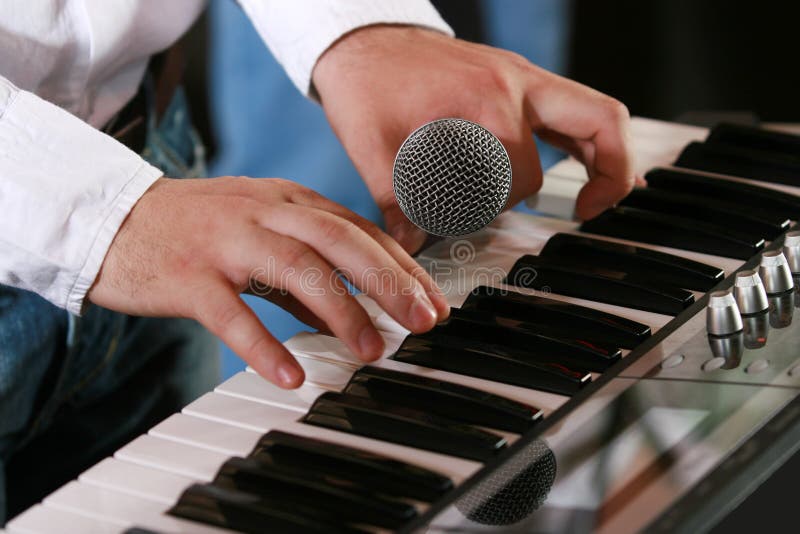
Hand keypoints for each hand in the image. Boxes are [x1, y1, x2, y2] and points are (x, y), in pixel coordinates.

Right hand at [88, 177, 448, 387]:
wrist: (113, 218)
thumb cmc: (196, 230)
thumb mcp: (259, 233)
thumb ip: (304, 268)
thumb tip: (350, 308)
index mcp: (286, 202)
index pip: (357, 230)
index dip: (400, 266)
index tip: (432, 302)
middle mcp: (263, 214)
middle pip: (338, 241)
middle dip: (388, 281)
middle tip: (424, 321)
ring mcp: (226, 242)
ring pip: (295, 268)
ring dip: (341, 310)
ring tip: (371, 350)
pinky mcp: (189, 276)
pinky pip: (231, 314)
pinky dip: (264, 345)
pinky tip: (291, 375)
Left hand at [313, 25, 634, 252]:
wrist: (364, 40)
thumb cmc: (367, 81)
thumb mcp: (370, 143)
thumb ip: (394, 199)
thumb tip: (411, 245)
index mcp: (485, 98)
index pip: (518, 176)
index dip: (495, 209)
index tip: (465, 222)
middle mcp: (517, 82)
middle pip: (585, 133)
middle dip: (580, 182)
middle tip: (570, 214)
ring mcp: (524, 78)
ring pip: (598, 116)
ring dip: (605, 158)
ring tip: (597, 202)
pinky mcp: (520, 83)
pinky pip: (578, 111)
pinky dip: (592, 142)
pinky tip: (593, 171)